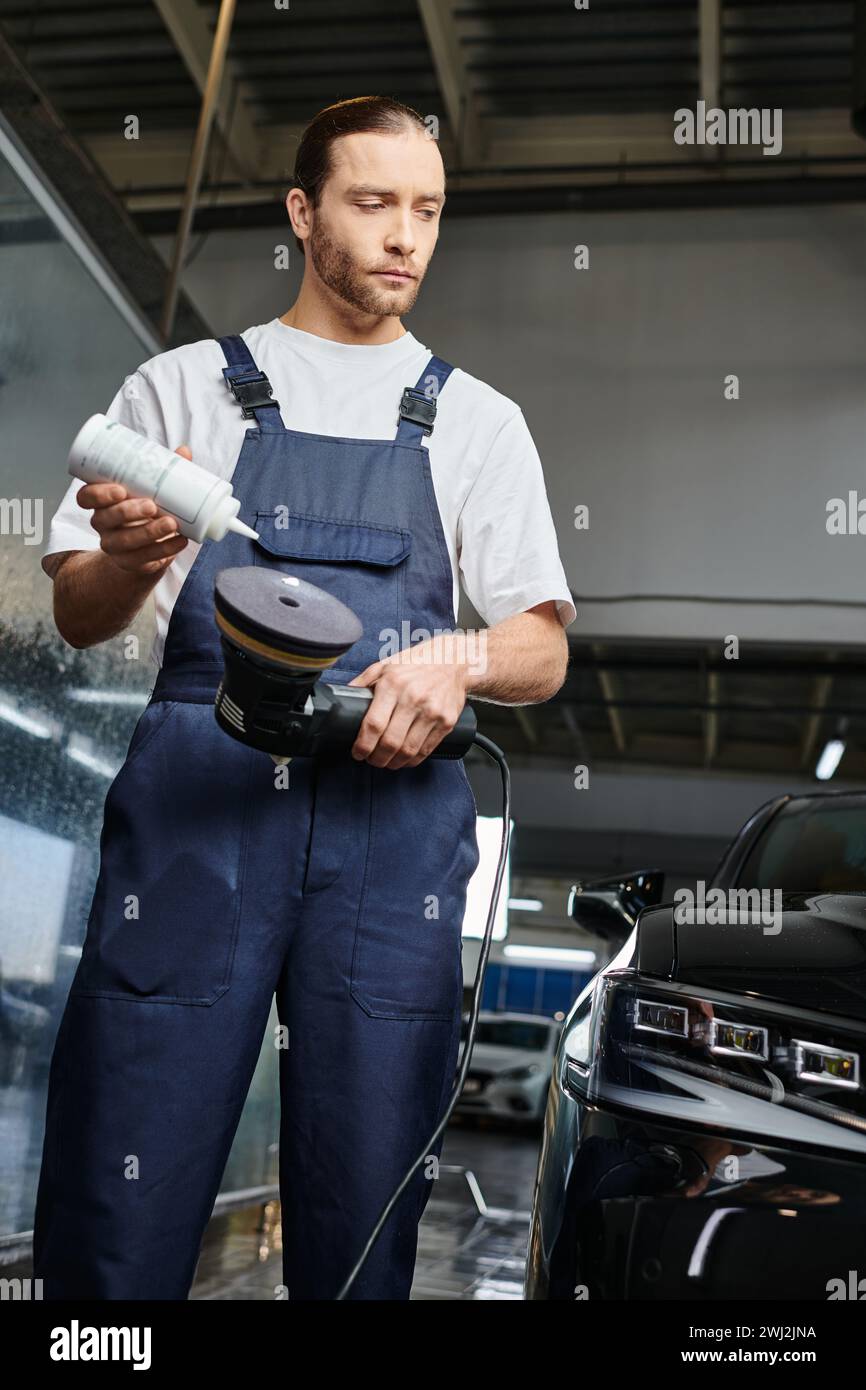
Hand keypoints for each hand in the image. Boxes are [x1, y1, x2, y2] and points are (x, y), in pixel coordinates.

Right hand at [77, 444, 190, 574]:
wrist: (144, 546)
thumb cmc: (143, 508)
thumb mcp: (149, 489)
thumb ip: (163, 472)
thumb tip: (184, 451)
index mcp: (101, 502)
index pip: (85, 497)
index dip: (98, 495)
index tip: (120, 489)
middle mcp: (102, 524)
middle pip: (105, 519)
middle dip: (128, 512)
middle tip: (152, 506)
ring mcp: (114, 545)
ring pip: (125, 541)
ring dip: (149, 532)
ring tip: (172, 524)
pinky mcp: (130, 562)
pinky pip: (145, 559)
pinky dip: (165, 549)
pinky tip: (181, 541)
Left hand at [347, 635, 469, 768]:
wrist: (454, 660)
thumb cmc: (417, 662)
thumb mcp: (386, 664)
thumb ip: (364, 681)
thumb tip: (342, 697)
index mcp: (393, 684)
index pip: (374, 724)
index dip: (363, 745)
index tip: (358, 752)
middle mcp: (413, 699)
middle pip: (390, 742)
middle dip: (376, 758)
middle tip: (370, 759)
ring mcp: (432, 712)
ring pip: (408, 750)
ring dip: (393, 763)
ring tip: (386, 762)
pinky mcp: (447, 722)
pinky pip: (426, 750)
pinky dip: (412, 760)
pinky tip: (404, 759)